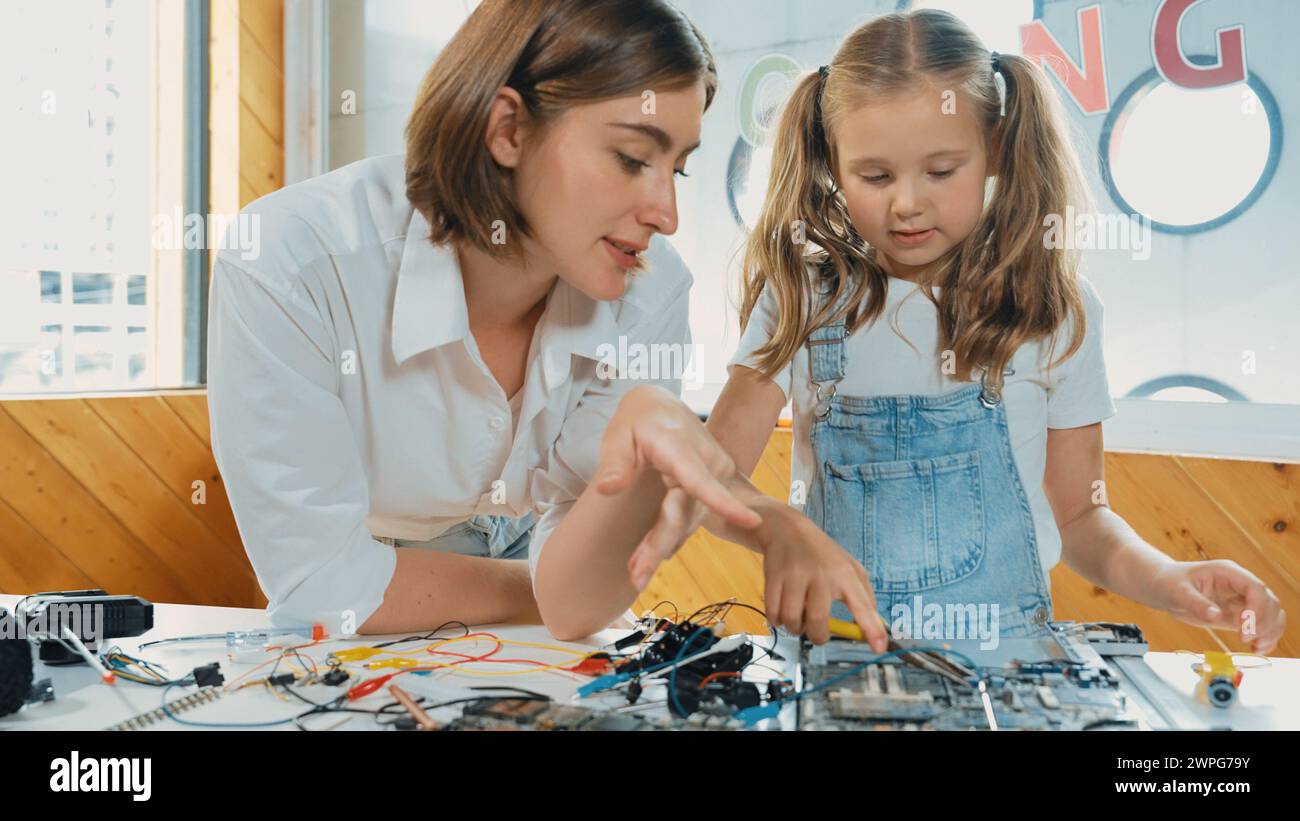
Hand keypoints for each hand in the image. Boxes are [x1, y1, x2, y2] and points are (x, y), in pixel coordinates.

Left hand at [596, 386, 762, 587]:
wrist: (662, 409)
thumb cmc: (638, 422)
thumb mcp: (618, 435)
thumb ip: (615, 462)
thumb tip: (607, 488)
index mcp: (680, 447)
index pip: (700, 478)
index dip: (723, 502)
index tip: (752, 521)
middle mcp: (705, 462)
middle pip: (685, 512)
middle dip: (660, 545)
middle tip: (636, 575)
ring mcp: (714, 475)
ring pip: (688, 521)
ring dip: (660, 547)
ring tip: (635, 571)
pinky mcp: (714, 487)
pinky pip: (691, 518)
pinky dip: (669, 539)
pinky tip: (647, 557)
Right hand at [754, 499, 888, 651]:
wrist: (787, 529)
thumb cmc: (822, 554)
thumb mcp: (850, 567)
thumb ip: (865, 597)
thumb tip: (876, 629)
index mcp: (845, 574)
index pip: (863, 606)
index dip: (872, 629)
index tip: (879, 648)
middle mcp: (821, 575)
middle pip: (818, 621)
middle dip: (818, 636)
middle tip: (818, 633)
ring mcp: (795, 576)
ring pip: (792, 620)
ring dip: (795, 628)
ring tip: (798, 618)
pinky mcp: (773, 578)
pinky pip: (773, 614)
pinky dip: (778, 621)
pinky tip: (782, 612)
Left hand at [1150, 560, 1286, 653]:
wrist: (1163, 587)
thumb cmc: (1169, 583)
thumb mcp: (1177, 592)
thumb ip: (1196, 603)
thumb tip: (1216, 616)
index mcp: (1228, 573)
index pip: (1255, 588)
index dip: (1255, 609)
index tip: (1242, 629)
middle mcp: (1239, 585)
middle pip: (1269, 602)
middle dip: (1263, 623)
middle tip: (1246, 640)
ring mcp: (1241, 600)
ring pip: (1271, 614)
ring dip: (1270, 631)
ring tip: (1256, 647)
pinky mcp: (1238, 615)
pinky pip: (1261, 625)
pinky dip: (1265, 637)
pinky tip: (1257, 649)